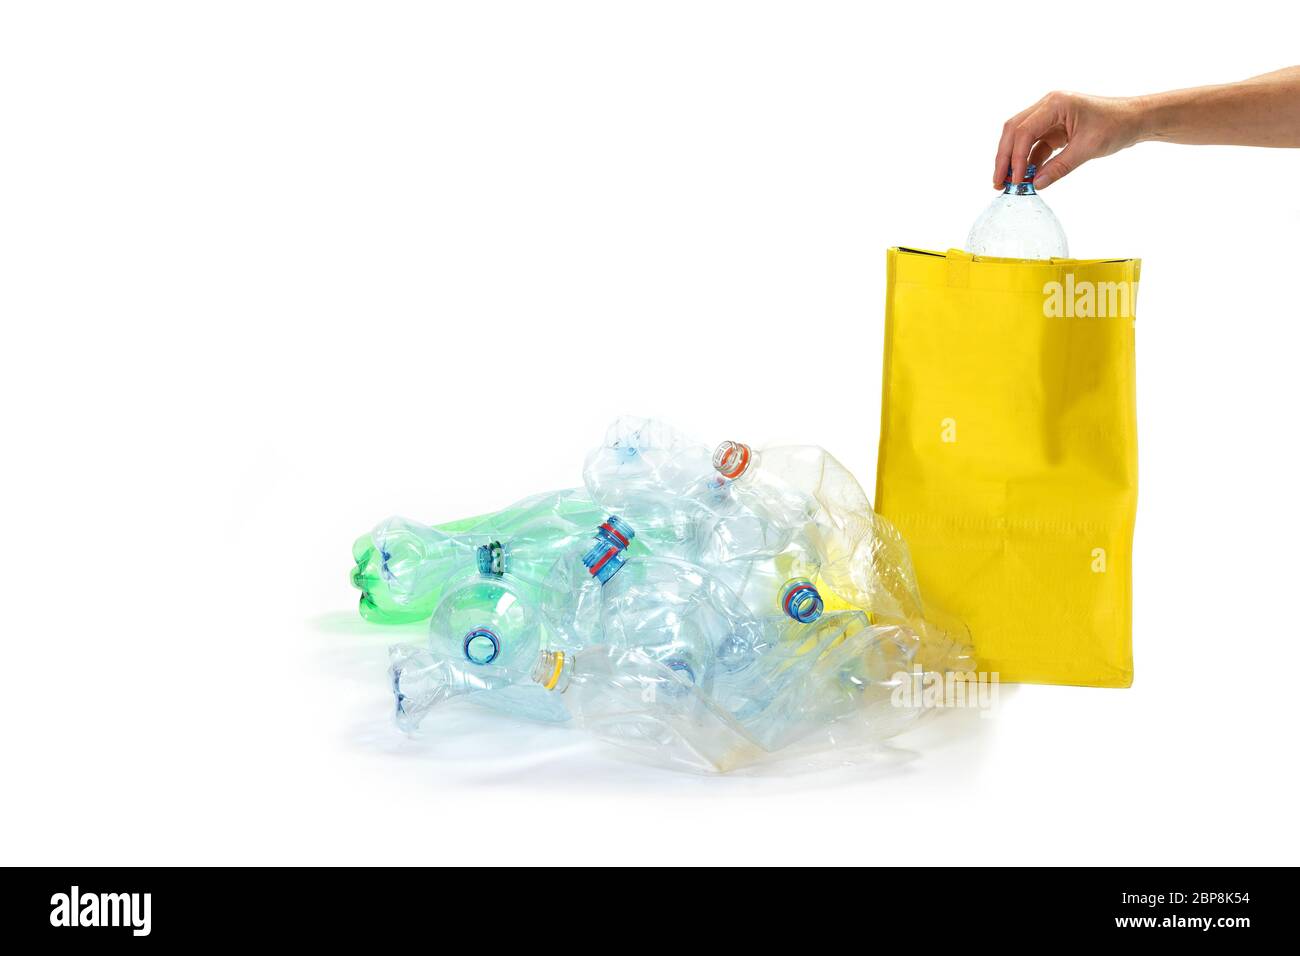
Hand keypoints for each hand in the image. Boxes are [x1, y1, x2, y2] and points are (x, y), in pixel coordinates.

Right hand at [993, 91, 1145, 189]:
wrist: (1135, 119)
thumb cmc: (1117, 125)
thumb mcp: (1088, 148)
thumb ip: (1060, 167)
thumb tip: (1036, 185)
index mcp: (1055, 103)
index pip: (1024, 130)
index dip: (1016, 157)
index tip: (1016, 180)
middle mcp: (1047, 107)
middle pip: (1014, 131)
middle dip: (1005, 158)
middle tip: (998, 183)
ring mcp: (1049, 117)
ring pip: (1020, 139)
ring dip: (1013, 160)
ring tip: (1007, 183)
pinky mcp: (1054, 129)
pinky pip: (1034, 146)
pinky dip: (1029, 162)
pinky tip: (1027, 178)